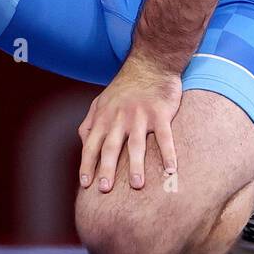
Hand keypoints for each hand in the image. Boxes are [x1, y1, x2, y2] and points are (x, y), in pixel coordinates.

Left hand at [78, 59, 180, 192]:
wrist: (150, 64)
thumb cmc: (124, 88)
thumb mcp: (100, 102)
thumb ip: (89, 123)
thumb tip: (82, 144)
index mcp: (103, 117)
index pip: (91, 144)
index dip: (87, 164)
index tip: (86, 184)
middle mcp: (119, 118)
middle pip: (111, 147)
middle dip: (106, 168)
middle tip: (105, 189)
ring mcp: (140, 116)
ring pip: (136, 144)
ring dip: (136, 165)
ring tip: (137, 185)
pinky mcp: (160, 113)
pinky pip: (164, 136)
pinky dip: (168, 153)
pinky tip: (170, 170)